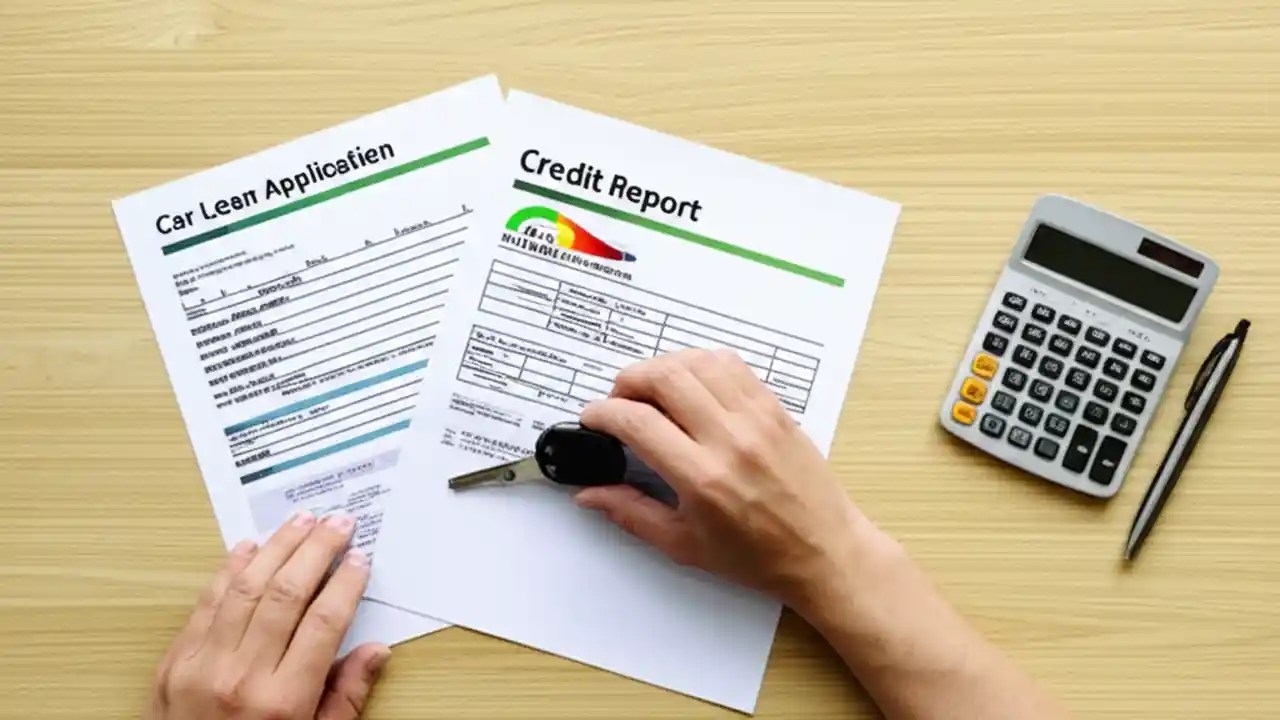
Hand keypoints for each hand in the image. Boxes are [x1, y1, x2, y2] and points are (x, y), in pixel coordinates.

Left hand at [146, 512, 389, 719]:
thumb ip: (346, 698)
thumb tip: (376, 652)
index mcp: (283, 702)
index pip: (324, 622)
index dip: (346, 584)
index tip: (360, 560)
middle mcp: (241, 677)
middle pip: (287, 593)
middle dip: (317, 551)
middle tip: (338, 524)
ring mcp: (201, 667)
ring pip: (245, 588)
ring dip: (276, 548)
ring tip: (300, 522)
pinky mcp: (173, 664)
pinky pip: (205, 604)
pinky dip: (228, 571)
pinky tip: (249, 549)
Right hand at [576, 349, 875, 611]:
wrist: (824, 551)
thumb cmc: (759, 556)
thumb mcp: (684, 545)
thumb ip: (631, 513)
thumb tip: (590, 494)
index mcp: (703, 478)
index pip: (638, 422)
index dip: (603, 413)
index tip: (592, 418)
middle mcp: (730, 439)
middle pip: (665, 376)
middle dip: (628, 381)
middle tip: (618, 401)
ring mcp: (757, 417)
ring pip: (697, 361)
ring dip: (663, 366)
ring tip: (651, 390)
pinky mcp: (775, 407)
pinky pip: (731, 364)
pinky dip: (700, 364)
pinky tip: (690, 384)